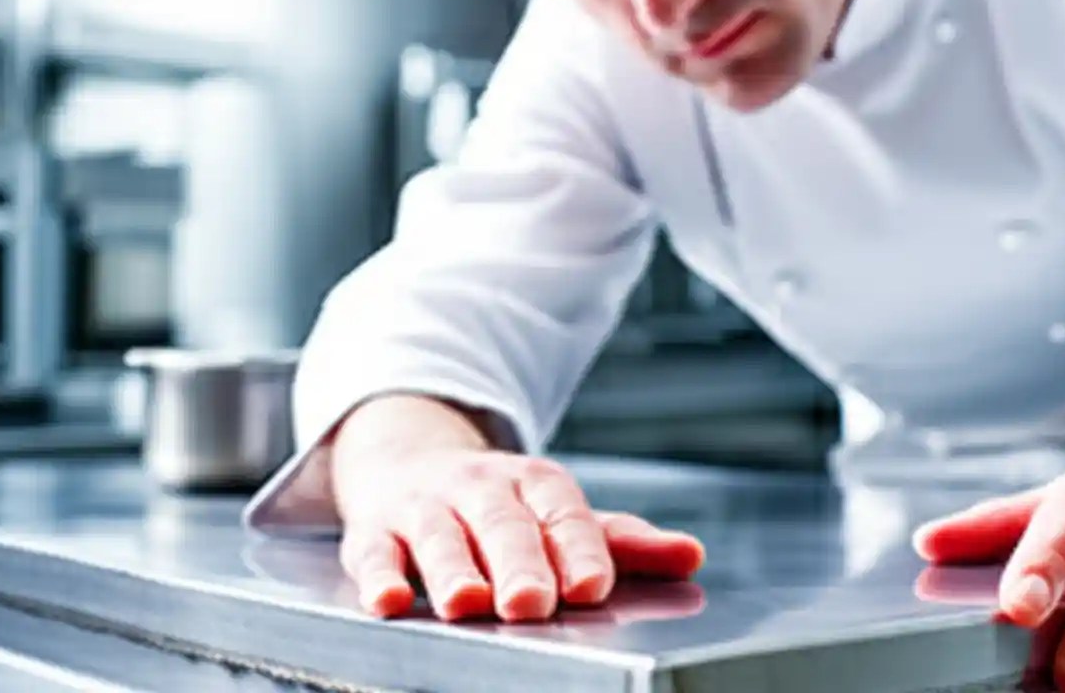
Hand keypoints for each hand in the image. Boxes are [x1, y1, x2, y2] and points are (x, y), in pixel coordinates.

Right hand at [331, 399, 704, 622]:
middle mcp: (482, 490)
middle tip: (532, 602)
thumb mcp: (560, 515)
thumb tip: (691, 556)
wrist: (409, 461)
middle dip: (518, 564)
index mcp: (536, 485)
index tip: (591, 585)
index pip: (563, 514)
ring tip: (467, 601)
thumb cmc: (500, 507)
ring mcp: (427, 506)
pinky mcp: (376, 528)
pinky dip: (379, 574)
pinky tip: (390, 599)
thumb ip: (620, 542)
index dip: (577, 549)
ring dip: (452, 568)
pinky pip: (374, 550)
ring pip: (440, 536)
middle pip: (503, 525)